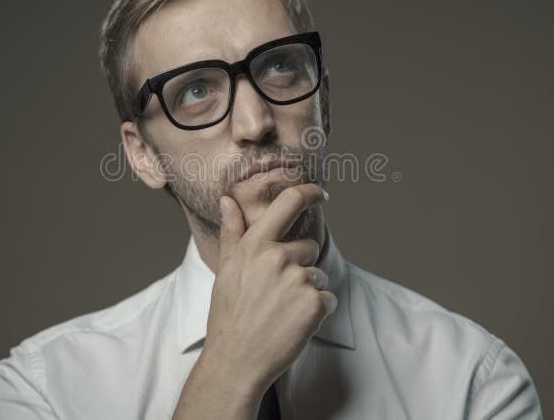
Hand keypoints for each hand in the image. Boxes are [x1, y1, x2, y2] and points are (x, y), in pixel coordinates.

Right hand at [203, 183, 336, 392]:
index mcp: (256, 245)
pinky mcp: (315, 305)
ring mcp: (299, 280)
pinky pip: (329, 299)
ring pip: (318, 276)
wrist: (236, 361)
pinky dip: (317, 312)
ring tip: (281, 312)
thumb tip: (227, 200)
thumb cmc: (228, 315)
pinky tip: (293, 324)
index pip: (289, 202)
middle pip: (309, 248)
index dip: (310, 192)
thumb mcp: (225, 270)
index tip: (321, 193)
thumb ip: (232, 232)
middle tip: (275, 295)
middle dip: (299, 267)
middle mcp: (278, 257)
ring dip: (307, 292)